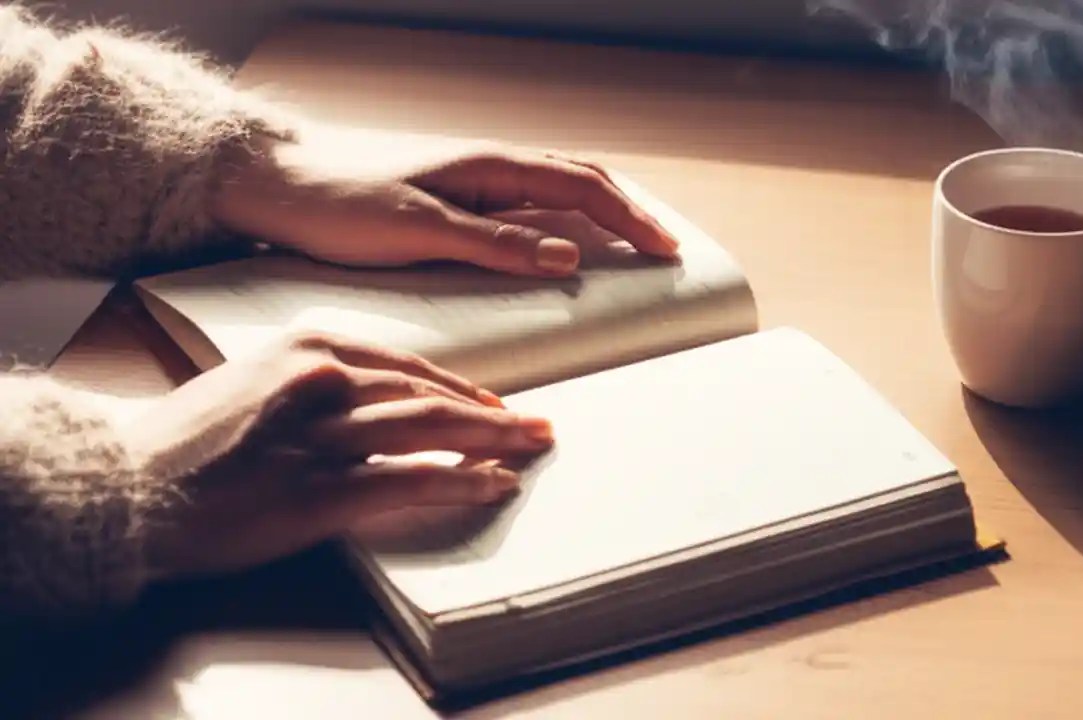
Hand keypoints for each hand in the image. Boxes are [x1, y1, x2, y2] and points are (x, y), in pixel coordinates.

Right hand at [127, 332, 551, 581]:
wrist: (127, 486)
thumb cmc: (187, 439)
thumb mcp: (252, 381)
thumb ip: (312, 379)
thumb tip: (366, 396)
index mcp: (308, 347)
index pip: (405, 364)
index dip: (458, 386)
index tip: (492, 402)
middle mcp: (323, 381)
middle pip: (429, 394)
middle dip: (493, 413)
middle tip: (538, 424)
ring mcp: (323, 435)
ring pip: (431, 430)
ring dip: (494, 441)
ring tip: (533, 449)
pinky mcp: (319, 490)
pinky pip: (410, 481)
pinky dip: (462, 482)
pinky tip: (496, 484)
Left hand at [212, 131, 678, 275]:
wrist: (277, 185)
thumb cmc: (339, 204)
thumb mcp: (418, 229)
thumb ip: (496, 243)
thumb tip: (569, 256)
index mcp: (490, 168)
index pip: (584, 188)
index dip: (631, 221)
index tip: (668, 253)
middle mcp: (489, 168)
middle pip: (582, 182)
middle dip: (630, 214)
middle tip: (666, 251)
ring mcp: (474, 182)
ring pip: (559, 191)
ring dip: (603, 214)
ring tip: (634, 245)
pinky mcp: (456, 201)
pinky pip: (529, 207)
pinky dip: (566, 221)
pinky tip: (566, 244)